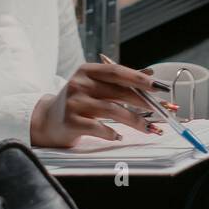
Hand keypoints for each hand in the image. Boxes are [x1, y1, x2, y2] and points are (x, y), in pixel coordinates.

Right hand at [30, 63, 164, 147]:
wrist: (48, 121)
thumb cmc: (77, 101)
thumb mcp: (94, 85)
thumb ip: (120, 80)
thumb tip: (149, 72)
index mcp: (87, 71)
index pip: (116, 71)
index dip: (139, 78)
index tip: (159, 86)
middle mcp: (79, 84)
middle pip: (118, 91)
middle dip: (143, 102)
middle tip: (161, 111)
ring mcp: (74, 102)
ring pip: (112, 110)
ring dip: (134, 121)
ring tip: (148, 128)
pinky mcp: (70, 122)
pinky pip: (97, 128)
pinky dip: (111, 133)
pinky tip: (119, 136)